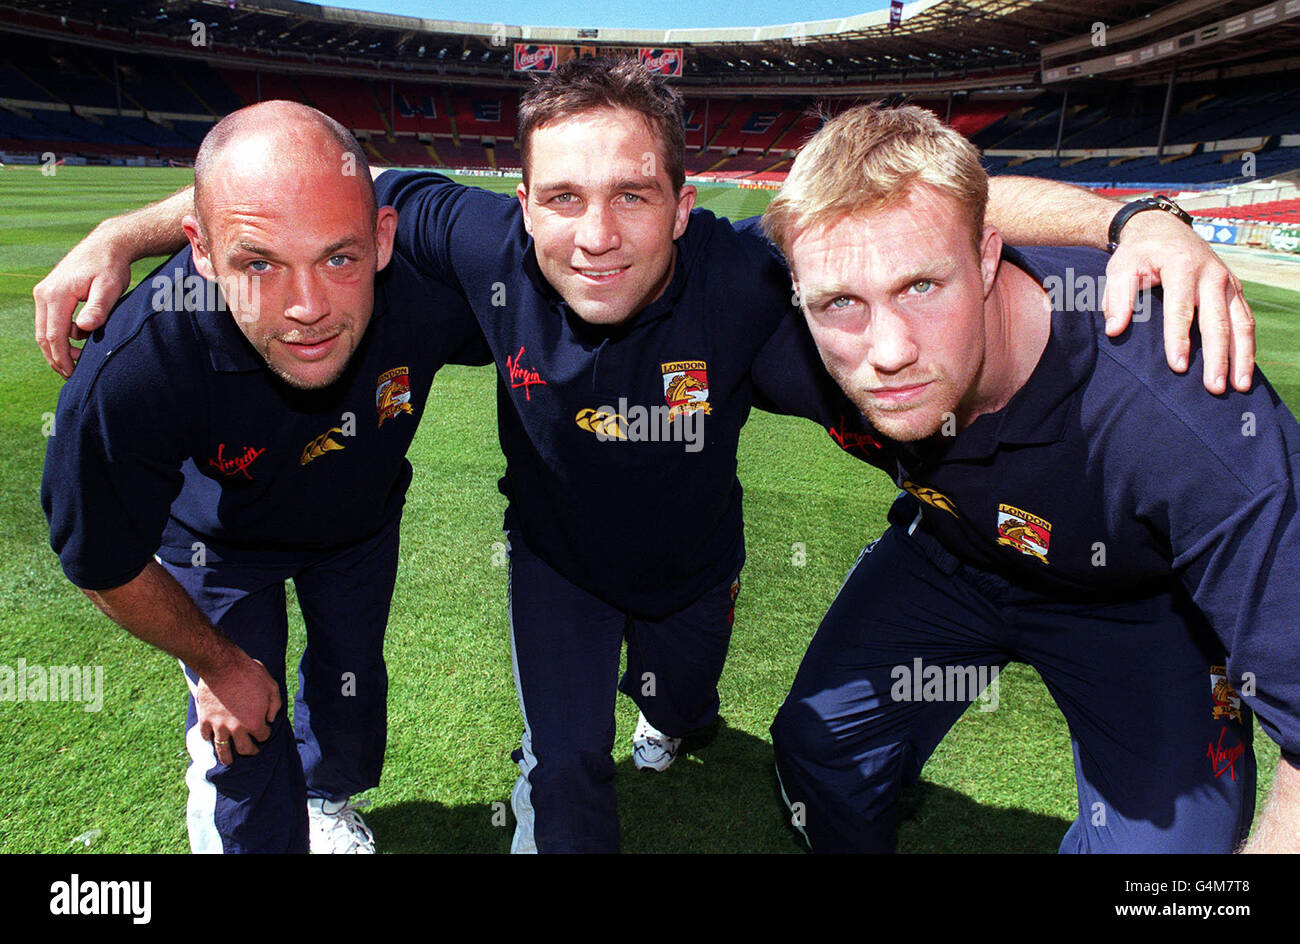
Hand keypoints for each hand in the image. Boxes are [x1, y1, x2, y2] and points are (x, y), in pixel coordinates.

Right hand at [33, 228, 132, 377]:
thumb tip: (83, 329)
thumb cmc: (110, 267)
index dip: (62, 357)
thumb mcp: (110, 287)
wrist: (106, 245)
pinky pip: (49, 321)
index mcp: (56, 295)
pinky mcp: (48, 293)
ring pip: (44, 330)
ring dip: (56, 349)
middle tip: (72, 376)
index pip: (54, 335)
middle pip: (44, 336)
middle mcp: (44, 294)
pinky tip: (74, 345)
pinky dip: (58, 336)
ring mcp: (43, 293)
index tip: (73, 374)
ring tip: (75, 364)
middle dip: (56, 358)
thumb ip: (98, 308)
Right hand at [194, 656, 281, 764]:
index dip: (265, 733)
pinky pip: (205, 736)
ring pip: (223, 750)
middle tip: (251, 750)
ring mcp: (219, 726)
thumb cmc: (249, 674)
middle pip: (245, 750)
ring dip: (227, 758)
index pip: (263, 737)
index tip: (264, 729)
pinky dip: (209, 738)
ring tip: (229, 762)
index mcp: (254, 723)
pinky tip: (212, 738)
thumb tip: (271, 719)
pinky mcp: (204, 720)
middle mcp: (237, 729)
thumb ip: (275, 705)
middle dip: (250, 751)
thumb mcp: (272, 686)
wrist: (221, 666)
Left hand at [1102, 211, 1254, 394]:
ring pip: (1241, 323)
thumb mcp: (1120, 267)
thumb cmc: (1138, 253)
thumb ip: (1117, 297)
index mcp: (1182, 267)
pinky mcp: (1234, 289)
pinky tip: (1243, 368)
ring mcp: (1227, 282)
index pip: (1181, 309)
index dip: (1179, 339)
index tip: (1178, 367)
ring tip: (1239, 386)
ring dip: (1242, 356)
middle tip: (1215, 388)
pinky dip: (1247, 345)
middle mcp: (1211, 274)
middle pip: (1217, 321)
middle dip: (1218, 357)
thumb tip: (1114, 330)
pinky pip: (1245, 319)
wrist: (1163, 228)